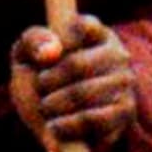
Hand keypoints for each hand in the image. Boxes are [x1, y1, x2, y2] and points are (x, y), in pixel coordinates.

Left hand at [8, 15, 134, 151]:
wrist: (54, 123)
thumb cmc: (40, 81)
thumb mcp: (26, 56)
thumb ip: (33, 41)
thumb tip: (51, 51)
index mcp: (94, 31)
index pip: (81, 25)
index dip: (57, 42)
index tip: (44, 56)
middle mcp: (117, 53)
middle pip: (75, 65)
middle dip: (46, 82)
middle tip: (40, 88)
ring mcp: (124, 83)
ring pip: (83, 94)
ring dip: (53, 105)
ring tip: (47, 108)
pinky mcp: (125, 112)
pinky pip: (92, 119)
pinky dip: (66, 125)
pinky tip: (56, 126)